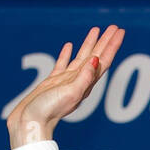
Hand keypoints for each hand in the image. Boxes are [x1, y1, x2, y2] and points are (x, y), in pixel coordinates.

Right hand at [7, 25, 124, 147]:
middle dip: (105, 42)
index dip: (112, 46)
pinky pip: (62, 64)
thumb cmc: (49, 111)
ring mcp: (65, 81)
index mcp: (85, 84)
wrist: (30, 122)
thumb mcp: (70, 93)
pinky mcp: (51, 82)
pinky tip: (69, 46)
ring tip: (96, 30)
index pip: (102, 61)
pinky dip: (67, 54)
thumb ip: (83, 78)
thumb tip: (95, 60)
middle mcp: (78, 82)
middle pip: (95, 57)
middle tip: (114, 27)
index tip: (119, 31)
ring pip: (81, 58)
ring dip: (89, 44)